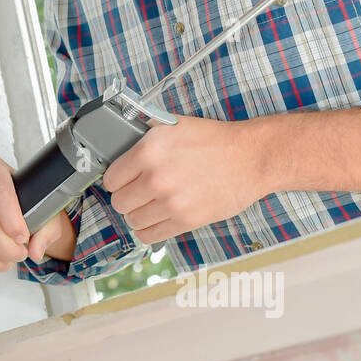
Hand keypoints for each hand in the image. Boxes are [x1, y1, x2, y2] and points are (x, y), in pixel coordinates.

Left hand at [101, 113, 266, 243]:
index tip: (123, 181)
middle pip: (119, 202)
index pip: (110, 179)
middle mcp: (155, 178)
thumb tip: (120, 138)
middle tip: (137, 192)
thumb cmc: (215, 140)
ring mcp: (171, 202)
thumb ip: (144, 133)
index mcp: (148, 151)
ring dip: (138, 215)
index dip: (116, 179)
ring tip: (148, 206)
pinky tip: (156, 219)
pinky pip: (150, 236)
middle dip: (126, 198)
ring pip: (132, 221)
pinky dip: (149, 230)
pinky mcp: (186, 220)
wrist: (250, 157)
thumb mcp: (173, 125)